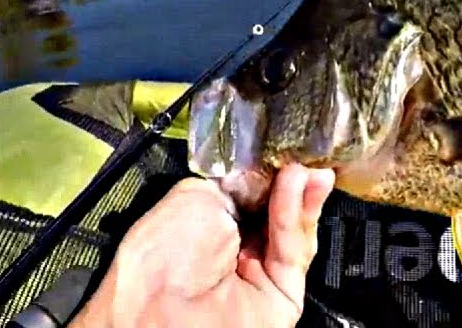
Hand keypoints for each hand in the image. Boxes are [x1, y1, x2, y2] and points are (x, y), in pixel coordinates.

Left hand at [71, 163, 334, 327]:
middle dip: (288, 179)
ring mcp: (258, 271)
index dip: (266, 170)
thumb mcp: (193, 194)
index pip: (249, 193)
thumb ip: (237, 181)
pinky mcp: (284, 291)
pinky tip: (299, 185)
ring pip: (291, 226)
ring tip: (303, 167)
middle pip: (275, 208)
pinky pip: (295, 247)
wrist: (166, 312)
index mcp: (202, 229)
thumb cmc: (157, 261)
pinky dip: (298, 213)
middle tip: (299, 155)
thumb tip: (265, 170)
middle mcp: (230, 252)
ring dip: (298, 193)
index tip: (280, 149)